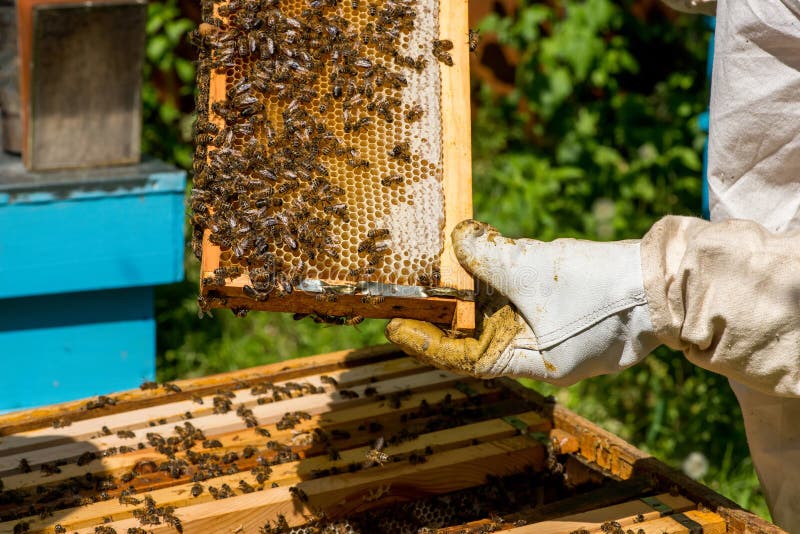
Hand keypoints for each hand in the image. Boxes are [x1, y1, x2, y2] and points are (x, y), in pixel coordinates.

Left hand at [386, 220, 659, 384]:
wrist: (663, 284)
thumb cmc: (599, 289)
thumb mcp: (532, 268)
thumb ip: (488, 254)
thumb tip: (457, 236)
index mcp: (524, 362)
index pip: (462, 358)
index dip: (425, 342)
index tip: (393, 327)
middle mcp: (531, 354)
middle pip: (476, 334)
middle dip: (446, 310)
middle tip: (412, 288)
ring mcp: (548, 334)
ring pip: (498, 313)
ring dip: (473, 288)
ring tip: (443, 262)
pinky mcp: (560, 313)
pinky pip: (520, 299)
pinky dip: (500, 278)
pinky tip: (485, 252)